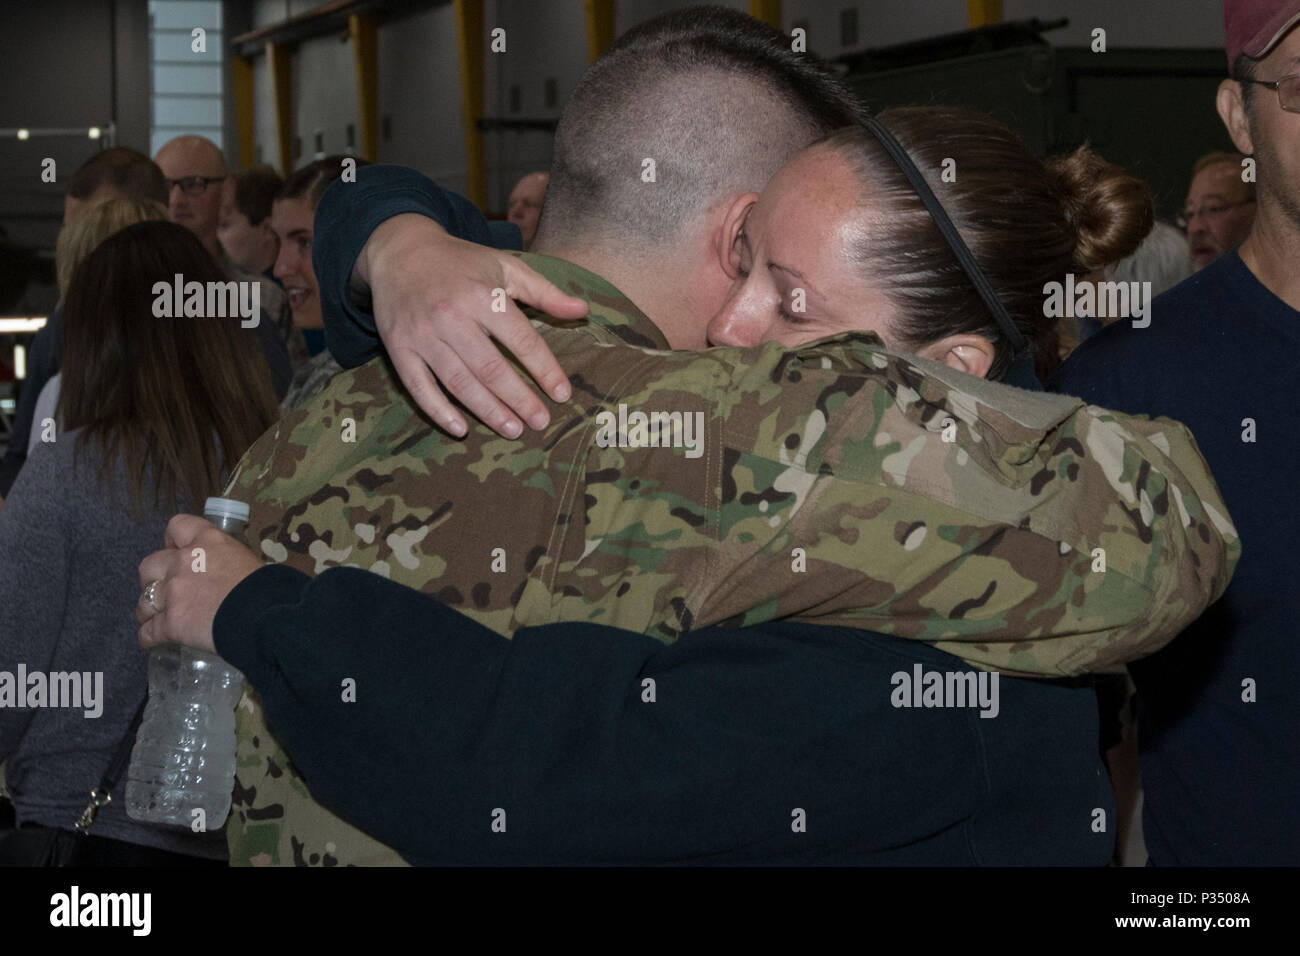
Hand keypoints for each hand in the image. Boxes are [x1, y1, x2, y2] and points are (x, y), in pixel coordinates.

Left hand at [136, 515, 263, 655]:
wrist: (266, 616)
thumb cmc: (269, 588)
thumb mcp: (248, 561)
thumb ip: (228, 563)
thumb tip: (229, 577)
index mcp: (207, 541)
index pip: (177, 526)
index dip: (172, 540)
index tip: (176, 551)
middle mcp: (183, 562)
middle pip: (149, 565)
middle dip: (153, 578)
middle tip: (166, 589)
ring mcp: (173, 593)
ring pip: (143, 601)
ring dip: (148, 610)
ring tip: (158, 619)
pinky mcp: (170, 623)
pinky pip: (147, 632)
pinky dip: (149, 637)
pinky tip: (154, 640)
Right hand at [357, 214, 587, 437]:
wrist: (399, 250)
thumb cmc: (460, 262)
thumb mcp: (505, 267)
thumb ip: (544, 292)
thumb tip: (583, 310)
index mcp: (482, 295)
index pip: (521, 340)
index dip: (544, 369)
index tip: (562, 394)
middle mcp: (451, 316)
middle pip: (491, 368)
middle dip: (519, 399)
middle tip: (540, 422)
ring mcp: (422, 334)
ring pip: (458, 382)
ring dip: (487, 410)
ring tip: (513, 429)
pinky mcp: (398, 347)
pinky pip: (418, 386)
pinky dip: (438, 410)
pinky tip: (461, 429)